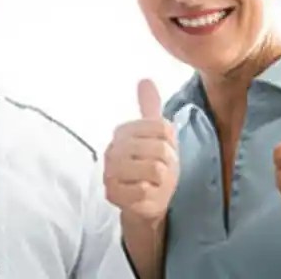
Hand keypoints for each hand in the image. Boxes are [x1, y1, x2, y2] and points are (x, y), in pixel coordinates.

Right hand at [104, 79, 179, 224]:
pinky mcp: (113, 195)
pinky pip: (146, 190)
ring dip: (163, 180)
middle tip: (161, 171)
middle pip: (160, 149)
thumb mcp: (156, 136)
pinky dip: (153, 195)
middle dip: (168, 164)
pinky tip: (147, 194)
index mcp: (122, 133)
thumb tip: (145, 79)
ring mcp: (110, 172)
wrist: (145, 201)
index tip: (164, 152)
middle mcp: (112, 150)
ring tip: (155, 182)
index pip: (161, 127)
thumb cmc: (152, 166)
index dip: (171, 143)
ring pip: (155, 169)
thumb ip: (149, 108)